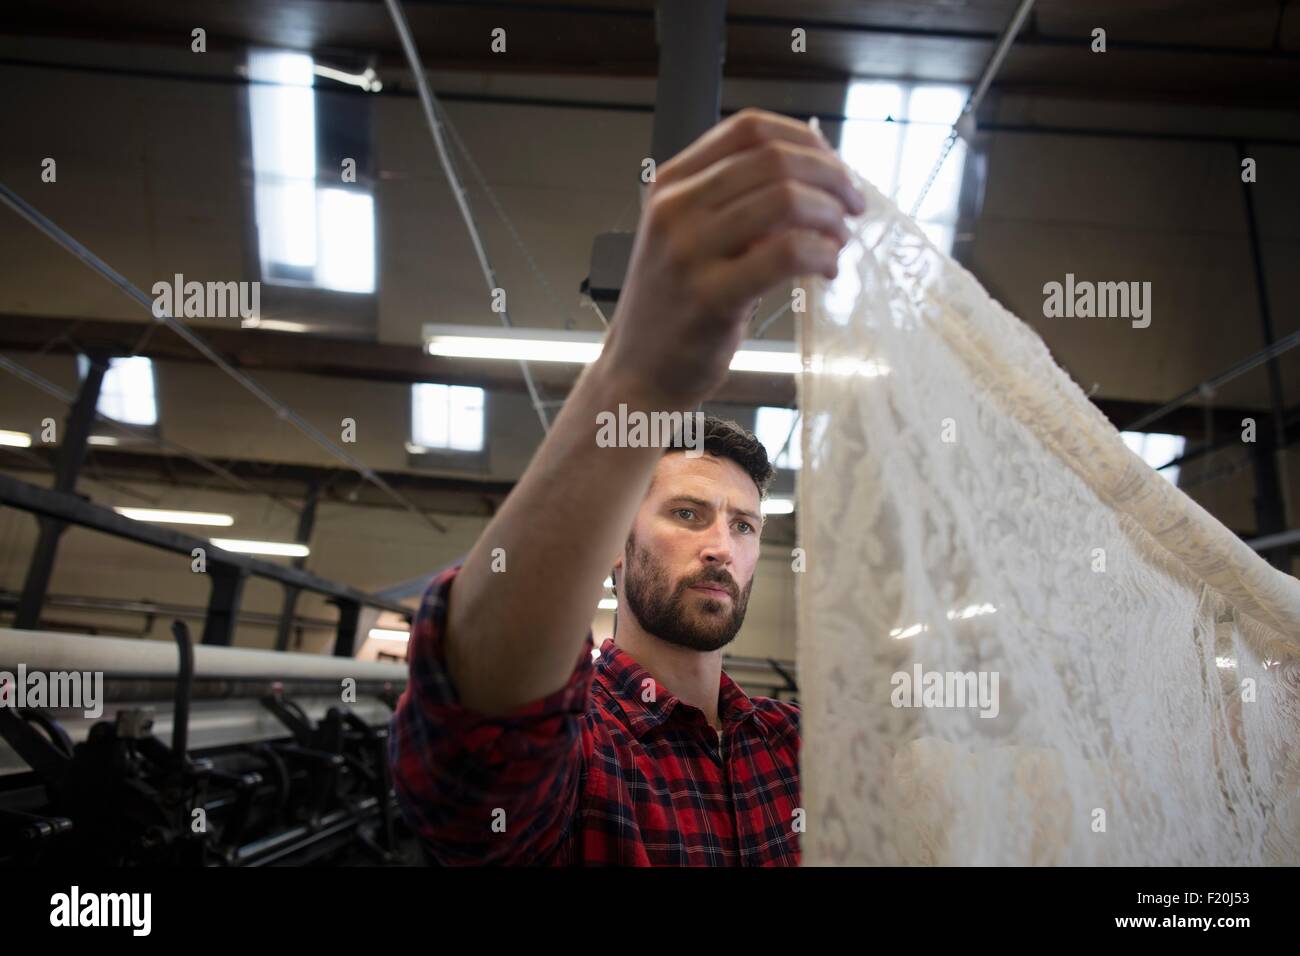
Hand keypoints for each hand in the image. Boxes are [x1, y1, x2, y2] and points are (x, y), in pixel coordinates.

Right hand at [601, 107, 865, 410]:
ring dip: (830, 216)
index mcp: (670, 184)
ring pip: (785, 200)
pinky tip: (827, 269)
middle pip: (774, 160)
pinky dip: (822, 255)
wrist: (638, 371)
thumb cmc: (675, 306)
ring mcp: (688, 252)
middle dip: (831, 177)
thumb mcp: (691, 236)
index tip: (833, 167)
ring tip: (840, 241)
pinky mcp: (710, 296)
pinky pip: (786, 254)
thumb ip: (738, 203)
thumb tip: (815, 179)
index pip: (748, 129)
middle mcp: (674, 209)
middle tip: (853, 205)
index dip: (805, 140)